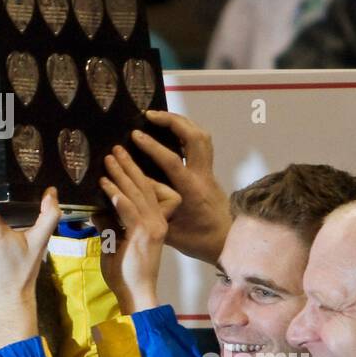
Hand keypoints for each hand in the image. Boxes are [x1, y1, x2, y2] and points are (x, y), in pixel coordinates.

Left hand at [100, 145, 181, 314]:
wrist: (136, 294)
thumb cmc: (125, 274)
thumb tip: (97, 209)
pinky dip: (117, 195)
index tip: (121, 158)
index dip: (134, 173)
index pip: (146, 191)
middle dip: (128, 166)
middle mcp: (157, 222)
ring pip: (136, 194)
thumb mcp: (114, 244)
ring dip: (121, 174)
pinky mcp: (144, 235)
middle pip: (143, 187)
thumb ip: (108, 225)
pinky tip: (106, 183)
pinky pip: (128, 210)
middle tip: (116, 149)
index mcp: (155, 223)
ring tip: (110, 158)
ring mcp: (153, 227)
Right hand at [134, 112, 231, 264]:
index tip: (135, 135)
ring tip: (160, 117)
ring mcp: (209, 171)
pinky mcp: (209, 171)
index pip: (171, 160)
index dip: (152, 146)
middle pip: (194, 137)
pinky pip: (201, 143)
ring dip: (181, 122)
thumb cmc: (198, 241)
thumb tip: (127, 198)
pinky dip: (187, 131)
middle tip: (149, 115)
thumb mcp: (170, 233)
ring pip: (201, 136)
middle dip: (172, 121)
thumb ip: (151, 212)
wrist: (228, 242)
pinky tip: (172, 132)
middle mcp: (202, 175)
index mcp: (191, 190)